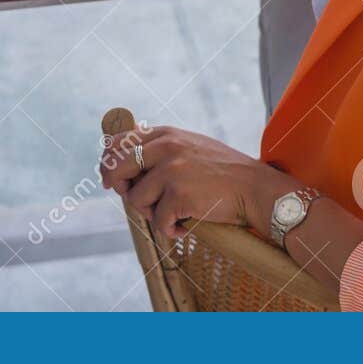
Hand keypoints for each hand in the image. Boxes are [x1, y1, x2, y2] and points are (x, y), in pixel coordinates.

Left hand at [99, 125, 295, 242]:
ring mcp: (171, 170)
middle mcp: (165, 147)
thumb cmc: (222, 171)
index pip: (118, 142)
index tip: (110, 180)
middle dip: (121, 189)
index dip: (108, 163)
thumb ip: (160, 148)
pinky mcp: (178, 195)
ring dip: (152, 213)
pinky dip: (170, 230)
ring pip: (136, 200)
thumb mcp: (189, 146)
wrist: (254, 188)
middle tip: (139, 202)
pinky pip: (158, 222)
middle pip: (117, 169)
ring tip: (174, 213)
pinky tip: (186, 225)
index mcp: (165, 134)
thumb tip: (122, 159)